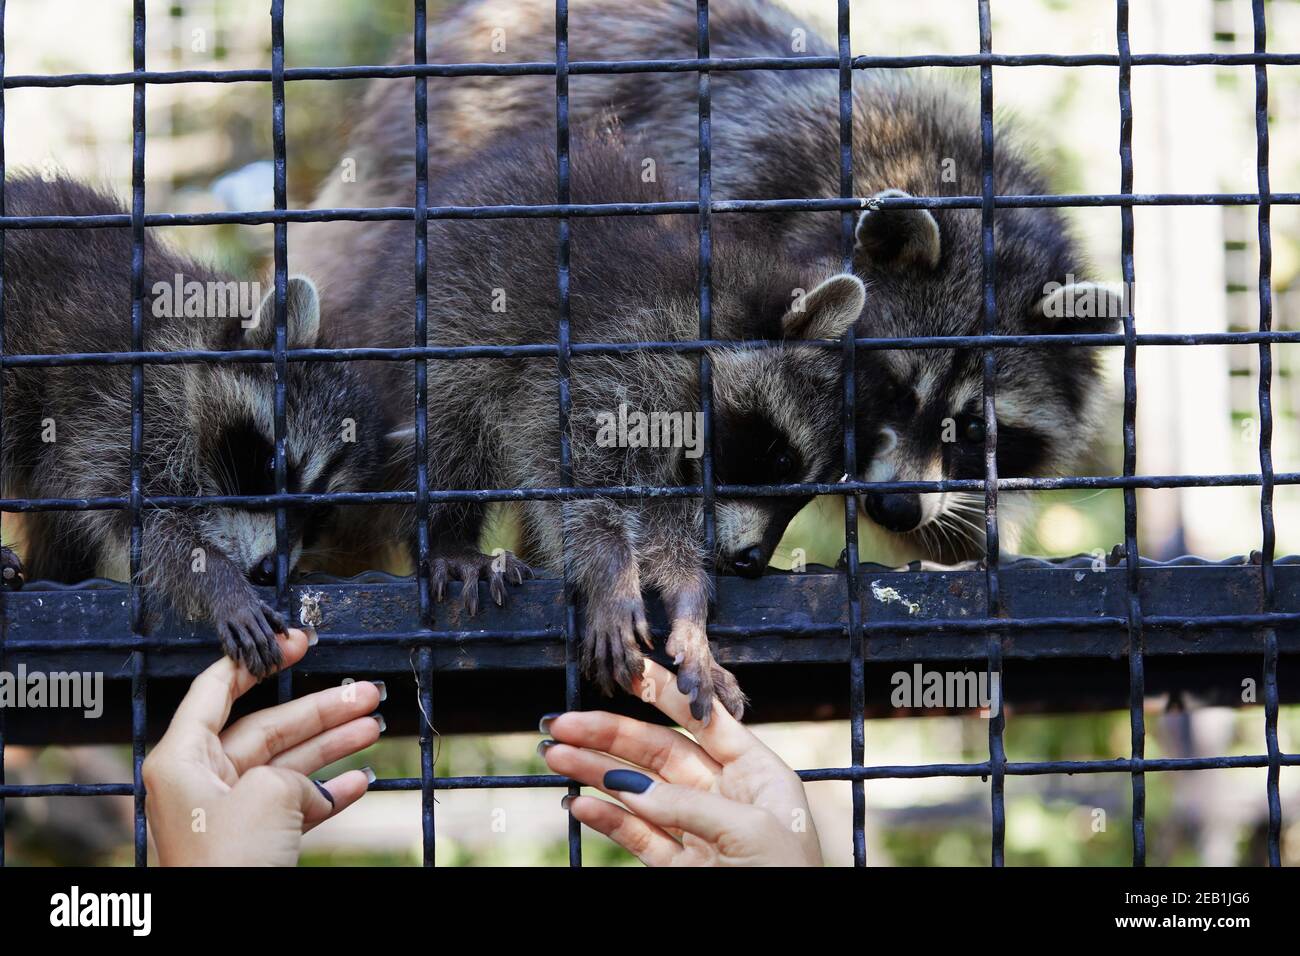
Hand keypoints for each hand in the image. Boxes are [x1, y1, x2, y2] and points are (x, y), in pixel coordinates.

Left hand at [143, 629, 382, 865]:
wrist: (225, 934)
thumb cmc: (227, 865)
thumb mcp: (265, 795)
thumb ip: (288, 771)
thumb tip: (305, 784)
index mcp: (183, 758)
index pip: (217, 689)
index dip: (259, 660)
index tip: (296, 641)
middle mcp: (203, 780)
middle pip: (267, 727)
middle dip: (320, 709)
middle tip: (364, 691)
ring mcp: (230, 813)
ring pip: (288, 764)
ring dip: (333, 744)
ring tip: (374, 723)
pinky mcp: (255, 843)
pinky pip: (295, 804)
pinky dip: (329, 790)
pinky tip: (361, 777)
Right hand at [539, 659, 822, 865]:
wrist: (790, 940)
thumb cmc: (791, 878)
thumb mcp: (752, 832)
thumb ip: (690, 805)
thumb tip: (631, 789)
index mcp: (755, 771)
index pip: (701, 720)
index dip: (662, 694)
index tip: (625, 670)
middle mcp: (724, 793)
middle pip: (657, 752)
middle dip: (608, 736)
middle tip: (562, 723)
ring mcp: (698, 830)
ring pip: (638, 792)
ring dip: (594, 773)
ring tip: (554, 756)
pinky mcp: (680, 867)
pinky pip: (637, 836)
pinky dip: (606, 819)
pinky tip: (578, 804)